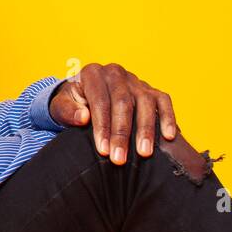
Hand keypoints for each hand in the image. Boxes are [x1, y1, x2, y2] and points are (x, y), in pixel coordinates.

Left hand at [47, 62, 178, 164]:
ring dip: (145, 130)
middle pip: (123, 103)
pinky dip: (168, 118)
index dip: (102, 127)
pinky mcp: (152, 90)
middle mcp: (116, 73)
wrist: (86, 97)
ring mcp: (136, 81)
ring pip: (145, 103)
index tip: (103, 150)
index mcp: (92, 73)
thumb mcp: (61, 106)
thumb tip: (83, 117)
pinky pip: (164, 101)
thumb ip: (67, 110)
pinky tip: (169, 137)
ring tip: (143, 153)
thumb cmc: (73, 104)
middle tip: (120, 159)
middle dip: (121, 133)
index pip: (100, 101)